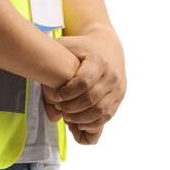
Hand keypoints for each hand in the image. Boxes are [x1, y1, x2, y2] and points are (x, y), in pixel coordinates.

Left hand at [42, 27, 125, 141]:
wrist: (108, 46)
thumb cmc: (81, 47)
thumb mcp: (66, 46)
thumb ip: (52, 65)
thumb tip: (50, 101)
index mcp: (98, 61)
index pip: (83, 82)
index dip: (67, 93)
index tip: (55, 96)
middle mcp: (111, 75)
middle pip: (91, 99)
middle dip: (72, 108)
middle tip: (60, 109)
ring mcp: (118, 87)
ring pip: (101, 110)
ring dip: (81, 118)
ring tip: (67, 117)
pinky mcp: (119, 96)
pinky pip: (107, 115)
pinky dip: (93, 123)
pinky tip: (79, 122)